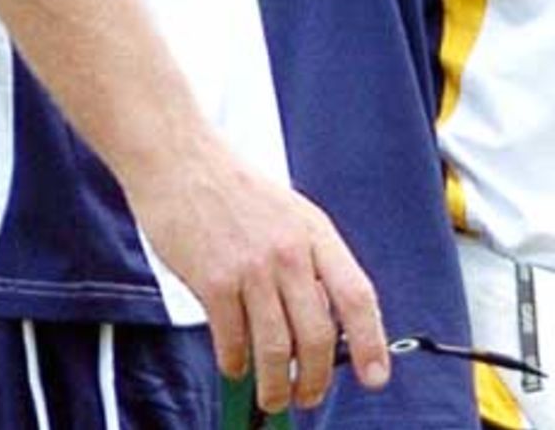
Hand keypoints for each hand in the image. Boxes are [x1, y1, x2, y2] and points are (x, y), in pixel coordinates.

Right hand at [128, 145, 388, 415]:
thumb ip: (307, 261)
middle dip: (314, 380)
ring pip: (276, 350)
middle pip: (317, 336)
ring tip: (272, 397)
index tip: (375, 378)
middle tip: (307, 397)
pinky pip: (233, 342)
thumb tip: (320, 324)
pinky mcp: (214, 281)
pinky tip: (234, 364)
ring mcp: (252, 267)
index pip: (356, 296)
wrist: (179, 158)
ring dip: (275, 387)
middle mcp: (289, 251)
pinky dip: (236, 365)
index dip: (371, 342)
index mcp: (314, 232)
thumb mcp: (287, 212)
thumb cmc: (232, 187)